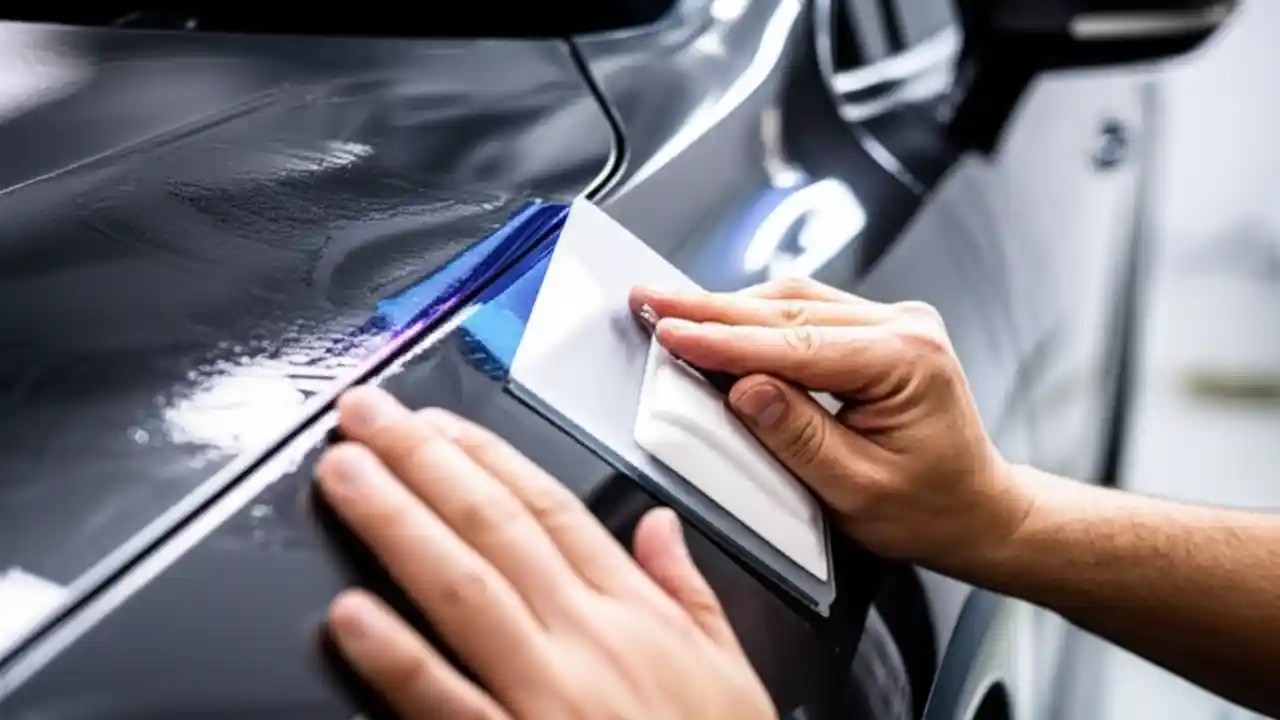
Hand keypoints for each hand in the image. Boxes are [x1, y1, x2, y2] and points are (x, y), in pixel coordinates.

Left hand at [314, 387, 774, 719]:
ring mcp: (547, 695)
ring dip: (397, 524)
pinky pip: (447, 701)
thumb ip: (688, 588)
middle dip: (424, 461)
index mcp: (632, 613)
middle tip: (365, 415)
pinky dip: (397, 657)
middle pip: (493, 527)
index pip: (550, 508)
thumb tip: (660, 526)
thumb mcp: (729, 668)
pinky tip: (350, 616)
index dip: (486, 456)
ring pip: (462, 588)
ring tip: (345, 475)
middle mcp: (585, 640)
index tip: (436, 422)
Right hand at [631, 278, 1032, 572]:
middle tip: (652, 299)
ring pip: (794, 302)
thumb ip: (798, 437)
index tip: (670, 332)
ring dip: (730, 306)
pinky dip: (758, 317)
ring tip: (673, 306)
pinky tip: (721, 317)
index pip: (794, 344)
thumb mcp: (857, 490)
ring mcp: (893, 322)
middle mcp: (903, 327)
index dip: (723, 340)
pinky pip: (808, 312)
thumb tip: (744, 389)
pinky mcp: (878, 329)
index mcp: (905, 361)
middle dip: (711, 308)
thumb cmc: (928, 508)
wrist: (977, 509)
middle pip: (788, 311)